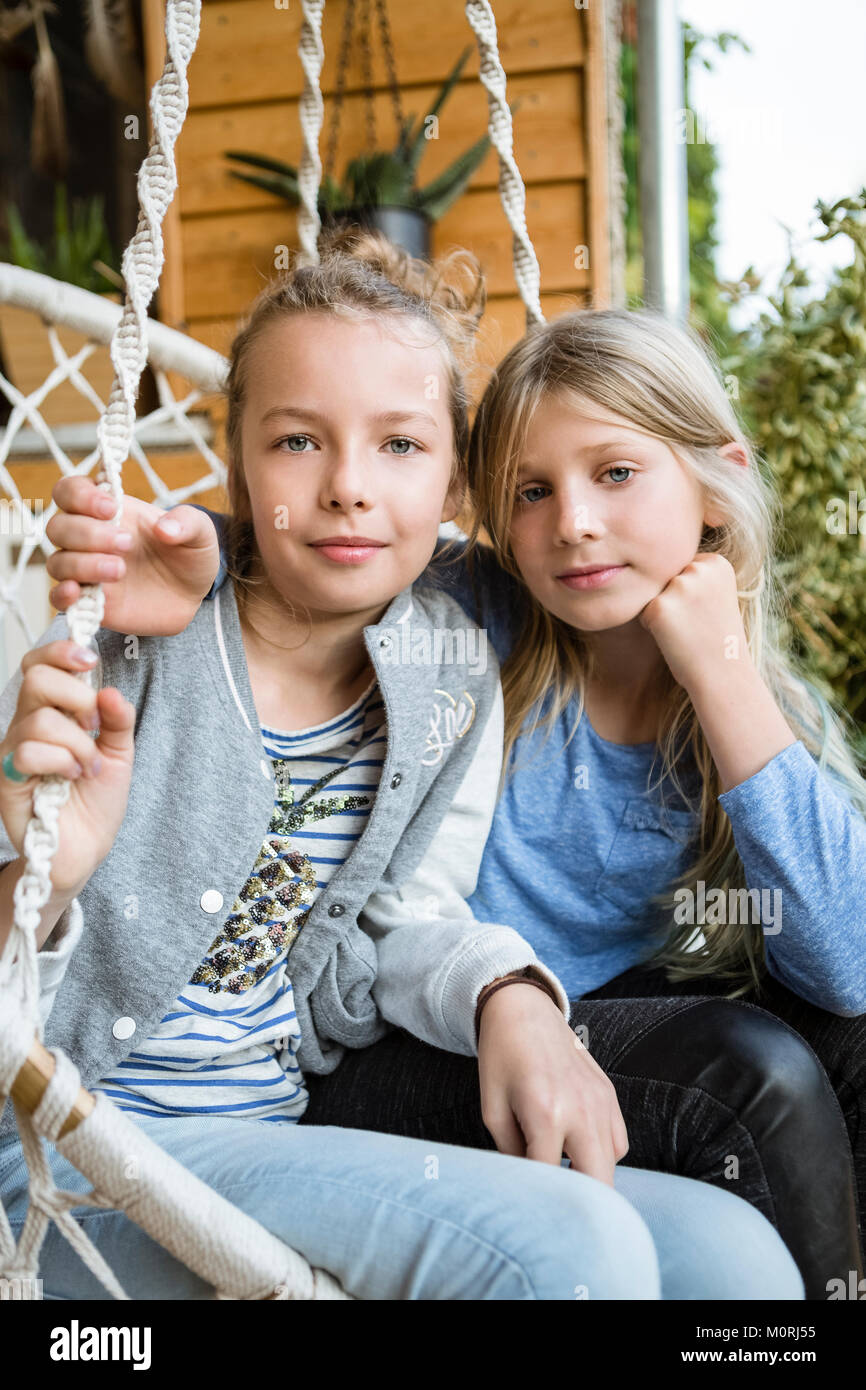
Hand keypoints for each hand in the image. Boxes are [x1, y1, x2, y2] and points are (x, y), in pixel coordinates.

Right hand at [0, 640, 135, 893]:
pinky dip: (61, 763)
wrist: (87, 847)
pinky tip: (71, 778)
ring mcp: (14, 749)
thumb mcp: (119, 752)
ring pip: (41, 720)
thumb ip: (118, 719)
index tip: (90, 662)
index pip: (40, 664)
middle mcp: (27, 724)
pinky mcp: (7, 777)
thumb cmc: (97, 800)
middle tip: (94, 727)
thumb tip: (110, 690)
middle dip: (77, 698)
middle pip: (36, 678)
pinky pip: (29, 751)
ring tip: (88, 768)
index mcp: (52, 711)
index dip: (61, 652)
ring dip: (78, 745)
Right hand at [45, 476, 219, 635]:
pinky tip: (78, 592)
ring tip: (121, 570)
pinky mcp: (87, 601)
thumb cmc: (188, 554)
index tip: (112, 507)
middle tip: (127, 543)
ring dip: (84, 564)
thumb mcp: (200, 533)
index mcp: (108, 510)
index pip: (69, 492)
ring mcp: (84, 570)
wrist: (192, 596)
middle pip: (59, 527)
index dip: (81, 495)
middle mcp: (88, 538)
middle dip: (88, 533)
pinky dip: (61, 595)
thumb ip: (187, 522)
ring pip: (57, 562)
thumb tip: (165, 529)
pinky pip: (57, 598)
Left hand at [477, 983, 628, 1186]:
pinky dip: (603, 1153)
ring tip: (563, 1170)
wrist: (522, 1010)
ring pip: (611, 1164)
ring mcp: (601, 1101)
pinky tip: (577, 1146)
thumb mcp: (492, 1109)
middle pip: (597, 1183)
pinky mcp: (610, 1094)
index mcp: (546, 1113)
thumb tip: (528, 1185)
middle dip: (577, 1201)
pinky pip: (618, 1141)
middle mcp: (581, 1110)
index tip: (527, 1201)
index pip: (550, 1178)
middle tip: (554, 1202)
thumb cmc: (501, 1058)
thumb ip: (511, 1154)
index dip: (537, 1196)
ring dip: (590, 1176)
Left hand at [637, 552, 748, 694]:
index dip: (692, 596)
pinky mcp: (659, 606)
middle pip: (668, 580)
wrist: (724, 674)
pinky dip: (654, 628)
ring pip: (655, 594)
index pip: (685, 570)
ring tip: (689, 631)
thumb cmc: (718, 638)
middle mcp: (699, 568)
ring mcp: (679, 586)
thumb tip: (654, 563)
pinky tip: (677, 639)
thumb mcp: (716, 595)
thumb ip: (697, 576)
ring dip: (664, 614)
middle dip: (676, 602)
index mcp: (717, 562)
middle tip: (699, 625)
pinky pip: (645, 613)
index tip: (710, 613)